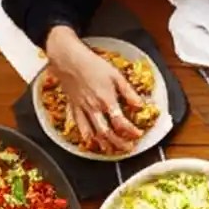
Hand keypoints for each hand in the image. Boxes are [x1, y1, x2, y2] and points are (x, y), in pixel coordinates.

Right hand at [44, 26, 144, 152]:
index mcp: (106, 100)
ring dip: (103, 144)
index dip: (131, 131)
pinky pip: (78, 125)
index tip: (138, 134)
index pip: (121, 122)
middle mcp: (94, 107)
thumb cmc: (92, 64)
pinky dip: (85, 136)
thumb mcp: (116, 75)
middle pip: (106, 132)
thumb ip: (129, 93)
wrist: (68, 58)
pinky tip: (89, 141)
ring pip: (92, 132)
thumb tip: (141, 105)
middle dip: (118, 143)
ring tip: (111, 150)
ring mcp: (82, 109)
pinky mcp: (73, 107)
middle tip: (128, 148)